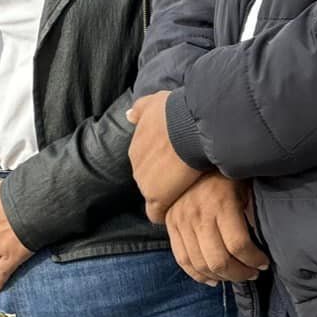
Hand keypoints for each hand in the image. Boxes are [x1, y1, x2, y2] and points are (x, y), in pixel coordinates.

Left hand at [128, 91, 200, 221]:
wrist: (188, 126)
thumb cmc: (175, 112)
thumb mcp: (154, 103)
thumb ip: (140, 109)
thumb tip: (128, 115)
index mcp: (137, 148)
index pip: (147, 162)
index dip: (162, 163)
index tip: (176, 163)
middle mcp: (137, 166)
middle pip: (150, 178)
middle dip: (164, 179)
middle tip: (185, 177)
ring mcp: (145, 183)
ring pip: (154, 194)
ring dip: (167, 194)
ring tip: (186, 192)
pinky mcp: (157, 198)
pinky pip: (156, 213)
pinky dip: (164, 213)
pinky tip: (175, 212)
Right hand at [166, 172, 266, 283]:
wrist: (190, 153)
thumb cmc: (226, 172)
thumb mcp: (245, 187)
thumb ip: (251, 213)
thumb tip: (260, 241)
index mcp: (221, 204)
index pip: (238, 246)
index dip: (254, 260)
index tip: (263, 263)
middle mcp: (198, 214)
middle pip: (219, 260)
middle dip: (239, 274)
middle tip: (251, 273)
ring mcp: (181, 221)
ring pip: (200, 264)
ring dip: (221, 276)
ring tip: (235, 275)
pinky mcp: (171, 225)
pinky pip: (182, 259)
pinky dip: (197, 274)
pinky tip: (213, 278)